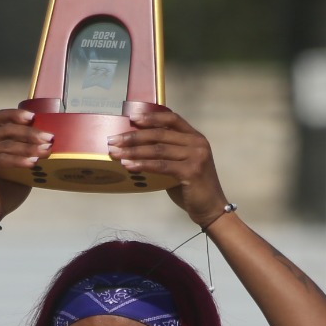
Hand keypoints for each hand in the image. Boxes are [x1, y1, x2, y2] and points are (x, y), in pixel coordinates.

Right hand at [0, 108, 48, 223]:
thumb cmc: (5, 191)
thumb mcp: (21, 170)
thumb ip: (27, 155)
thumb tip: (50, 147)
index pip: (0, 118)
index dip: (16, 114)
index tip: (34, 117)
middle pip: (7, 129)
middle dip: (30, 133)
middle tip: (48, 138)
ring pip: (6, 145)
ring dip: (29, 147)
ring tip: (46, 151)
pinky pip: (2, 160)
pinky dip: (19, 160)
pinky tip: (33, 163)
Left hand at [110, 106, 230, 225]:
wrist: (211, 208)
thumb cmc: (192, 188)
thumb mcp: (182, 164)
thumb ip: (167, 153)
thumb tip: (136, 148)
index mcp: (195, 137)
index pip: (172, 119)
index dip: (151, 117)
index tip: (132, 117)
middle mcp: (197, 143)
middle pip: (160, 134)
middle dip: (134, 136)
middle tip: (113, 140)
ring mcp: (196, 156)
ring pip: (158, 150)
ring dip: (133, 151)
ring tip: (116, 153)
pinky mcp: (191, 171)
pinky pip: (161, 166)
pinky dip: (142, 165)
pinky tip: (128, 166)